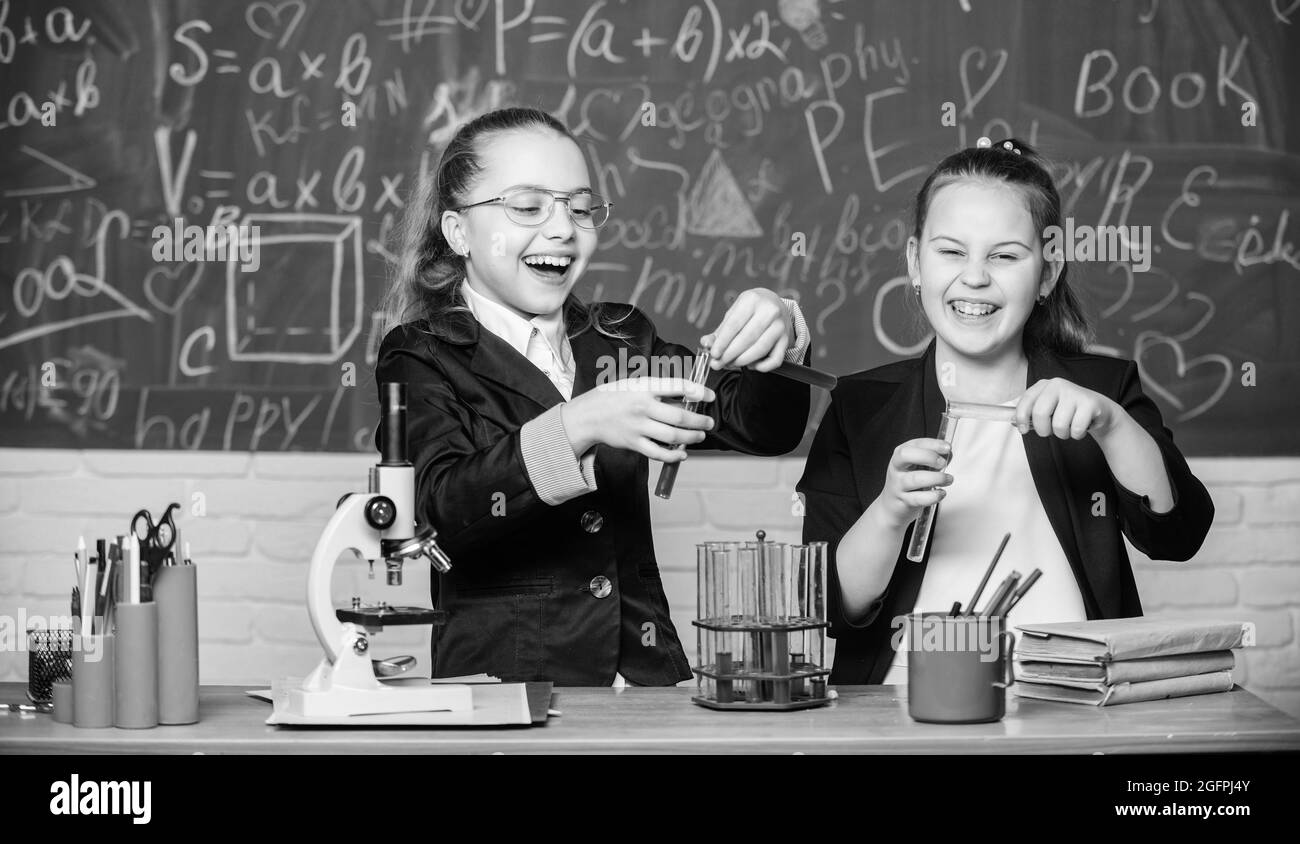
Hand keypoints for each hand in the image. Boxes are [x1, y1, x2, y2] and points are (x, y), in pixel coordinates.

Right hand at [561, 377, 716, 462]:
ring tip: (700, 435)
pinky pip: (658, 453)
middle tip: (709, 422)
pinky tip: (682, 453)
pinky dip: (673, 456)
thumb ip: (657, 389)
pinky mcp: (633, 443)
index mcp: (644, 387)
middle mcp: (642, 406)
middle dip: (699, 421)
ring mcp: (638, 426)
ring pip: (672, 436)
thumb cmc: (614, 397)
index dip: (698, 391)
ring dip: (691, 437)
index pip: (677, 386)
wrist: (588, 415)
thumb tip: (686, 398)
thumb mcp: (634, 384)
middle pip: (679, 416)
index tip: (710, 396)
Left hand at [702, 288, 791, 371]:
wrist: (774, 304)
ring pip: (760, 349)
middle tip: (718, 364)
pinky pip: (775, 359)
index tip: (714, 354)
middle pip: (747, 338)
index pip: (734, 324)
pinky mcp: (786, 339)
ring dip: (742, 361)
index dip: (722, 342)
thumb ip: (720, 331)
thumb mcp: (734, 314)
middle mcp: (769, 311)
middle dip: (730, 354)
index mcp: (752, 299)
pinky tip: (751, 365)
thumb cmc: (750, 311)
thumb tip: (706, 343)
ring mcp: (780, 325)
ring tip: (730, 364)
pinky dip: (762, 366)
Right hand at [875, 437, 952, 528]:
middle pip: (905, 455)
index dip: (933, 444)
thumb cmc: (909, 481)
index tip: (947, 447)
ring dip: (936, 478)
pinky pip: (918, 498)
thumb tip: (948, 453)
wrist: (893, 504)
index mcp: (901, 455)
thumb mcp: (919, 466)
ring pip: (914, 478)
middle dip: (928, 456)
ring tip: (948, 479)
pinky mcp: (903, 500)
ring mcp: (898, 485)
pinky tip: (940, 493)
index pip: (915, 444)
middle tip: (942, 464)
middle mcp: (897, 468)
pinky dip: (933, 496)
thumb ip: (934, 458)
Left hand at [1015, 378, 1122, 440]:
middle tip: (1050, 432)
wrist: (1099, 410)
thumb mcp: (1048, 410)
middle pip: (1040, 414)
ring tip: (1069, 427)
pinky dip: (1077, 434)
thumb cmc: (1068, 411)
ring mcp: (1074, 392)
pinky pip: (1076, 429)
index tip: (1023, 430)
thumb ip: (1030, 415)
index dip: (1021, 418)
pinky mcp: (1089, 403)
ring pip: (1058, 425)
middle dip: (1043, 430)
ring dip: (1063, 434)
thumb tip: (1013, 422)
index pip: (1025, 401)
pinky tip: (1082, 427)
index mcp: (1044, 385)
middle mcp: (1057, 385)